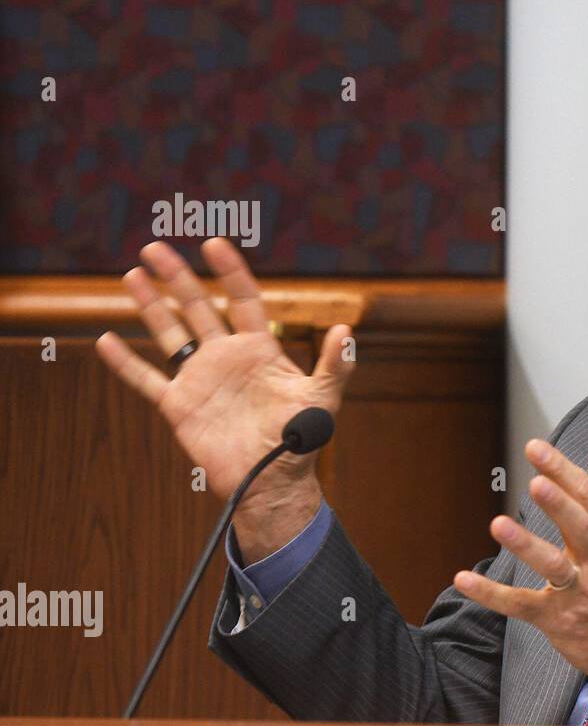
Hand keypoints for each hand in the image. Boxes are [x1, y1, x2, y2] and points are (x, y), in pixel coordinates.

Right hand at [95, 238, 356, 560]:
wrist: (273, 481)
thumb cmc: (302, 439)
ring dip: (151, 306)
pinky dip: (125, 362)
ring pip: (170, 334)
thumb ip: (334, 364)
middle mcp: (226, 357)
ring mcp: (200, 379)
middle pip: (198, 308)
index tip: (213, 244)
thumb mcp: (322, 399)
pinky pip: (147, 379)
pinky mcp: (179, 406)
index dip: (229, 271)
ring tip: (132, 275)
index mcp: (259, 349)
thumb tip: (345, 330)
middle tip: (155, 247)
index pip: (243, 299)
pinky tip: (105, 339)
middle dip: (177, 277)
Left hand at [454, 437, 587, 694]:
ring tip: (498, 525)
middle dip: (558, 502)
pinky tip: (464, 579)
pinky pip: (521, 604)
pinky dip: (492, 594)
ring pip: (553, 565)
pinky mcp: (557, 618)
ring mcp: (578, 590)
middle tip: (535, 481)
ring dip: (526, 545)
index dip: (563, 470)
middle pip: (578, 525)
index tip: (536, 449)